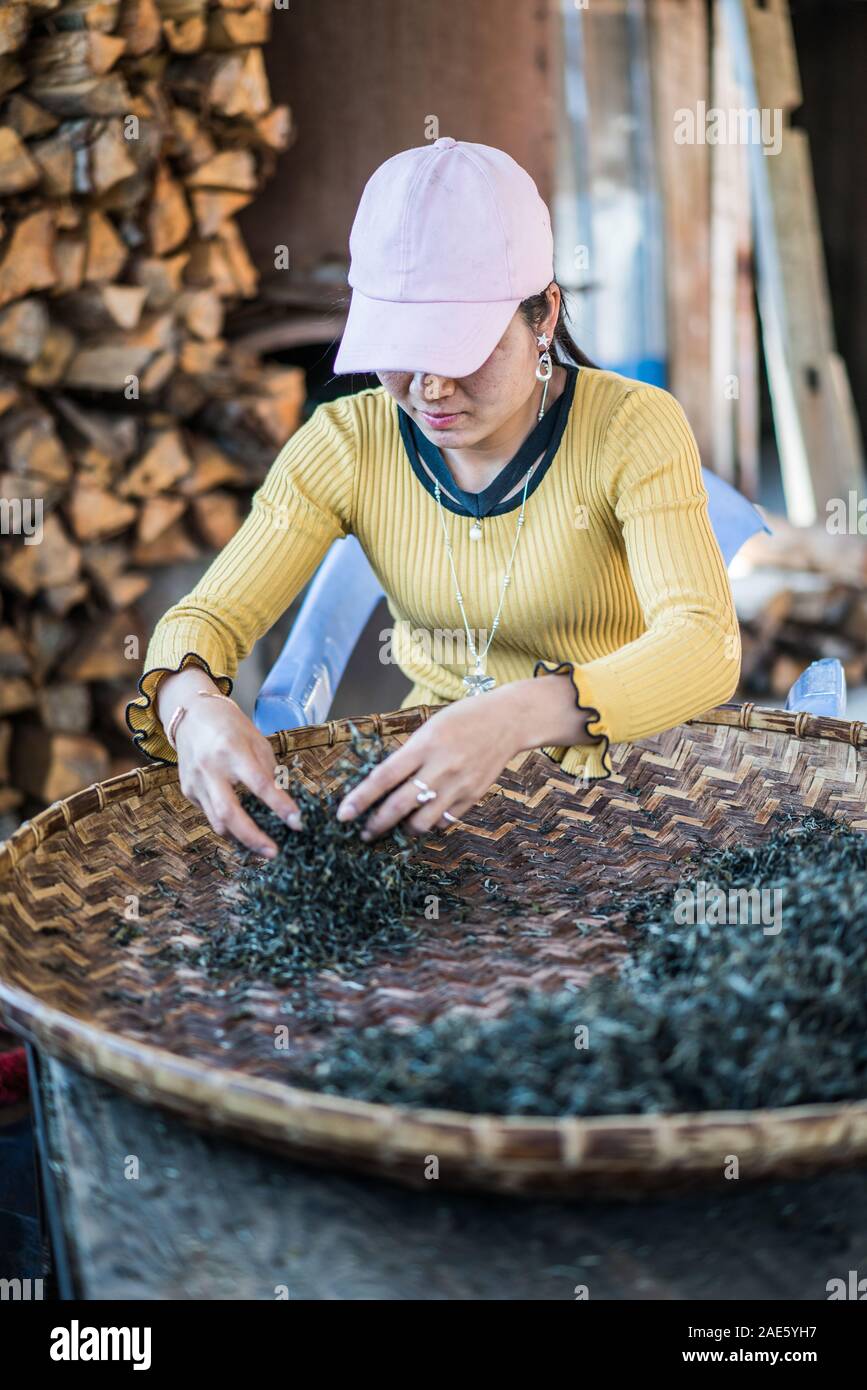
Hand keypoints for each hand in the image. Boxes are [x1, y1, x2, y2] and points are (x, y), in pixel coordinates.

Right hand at [157, 666, 299, 857]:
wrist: (192, 715)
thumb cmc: (231, 727)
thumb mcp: (256, 740)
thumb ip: (267, 772)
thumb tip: (283, 804)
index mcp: (232, 751)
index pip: (259, 784)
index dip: (280, 806)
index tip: (297, 822)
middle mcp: (210, 769)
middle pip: (230, 813)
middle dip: (253, 838)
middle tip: (274, 853)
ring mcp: (195, 782)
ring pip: (217, 822)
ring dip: (241, 838)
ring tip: (262, 846)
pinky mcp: (188, 791)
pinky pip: (211, 815)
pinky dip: (229, 825)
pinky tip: (243, 829)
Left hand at [335, 687, 526, 840]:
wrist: (507, 721)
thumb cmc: (462, 719)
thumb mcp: (429, 727)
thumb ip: (407, 755)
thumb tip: (381, 784)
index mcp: (424, 745)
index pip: (384, 777)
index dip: (360, 799)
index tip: (343, 815)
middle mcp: (441, 768)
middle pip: (399, 806)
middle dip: (376, 824)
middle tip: (363, 833)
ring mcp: (459, 785)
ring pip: (422, 823)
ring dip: (403, 829)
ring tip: (396, 827)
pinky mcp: (473, 797)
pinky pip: (444, 822)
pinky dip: (430, 824)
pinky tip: (425, 817)